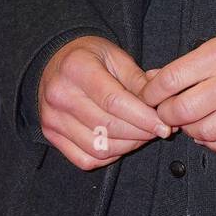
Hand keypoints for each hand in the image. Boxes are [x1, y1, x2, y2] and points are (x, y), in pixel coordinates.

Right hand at [38, 37, 175, 170]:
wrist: (55, 61)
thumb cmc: (90, 56)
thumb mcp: (116, 56)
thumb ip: (138, 80)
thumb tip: (161, 105)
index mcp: (76, 68)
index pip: (114, 102)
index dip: (143, 117)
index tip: (164, 125)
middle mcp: (59, 95)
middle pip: (107, 127)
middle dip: (140, 133)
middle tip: (158, 130)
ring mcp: (52, 118)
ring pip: (98, 147)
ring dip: (128, 146)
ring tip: (142, 134)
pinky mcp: (51, 135)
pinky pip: (86, 159)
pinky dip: (110, 156)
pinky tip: (122, 143)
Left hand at [139, 19, 215, 154]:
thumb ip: (188, 63)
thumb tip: (152, 81)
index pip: (171, 79)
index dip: (152, 92)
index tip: (149, 96)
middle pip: (183, 110)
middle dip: (167, 114)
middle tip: (167, 112)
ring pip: (203, 132)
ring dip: (190, 131)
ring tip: (191, 121)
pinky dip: (214, 143)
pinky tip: (212, 133)